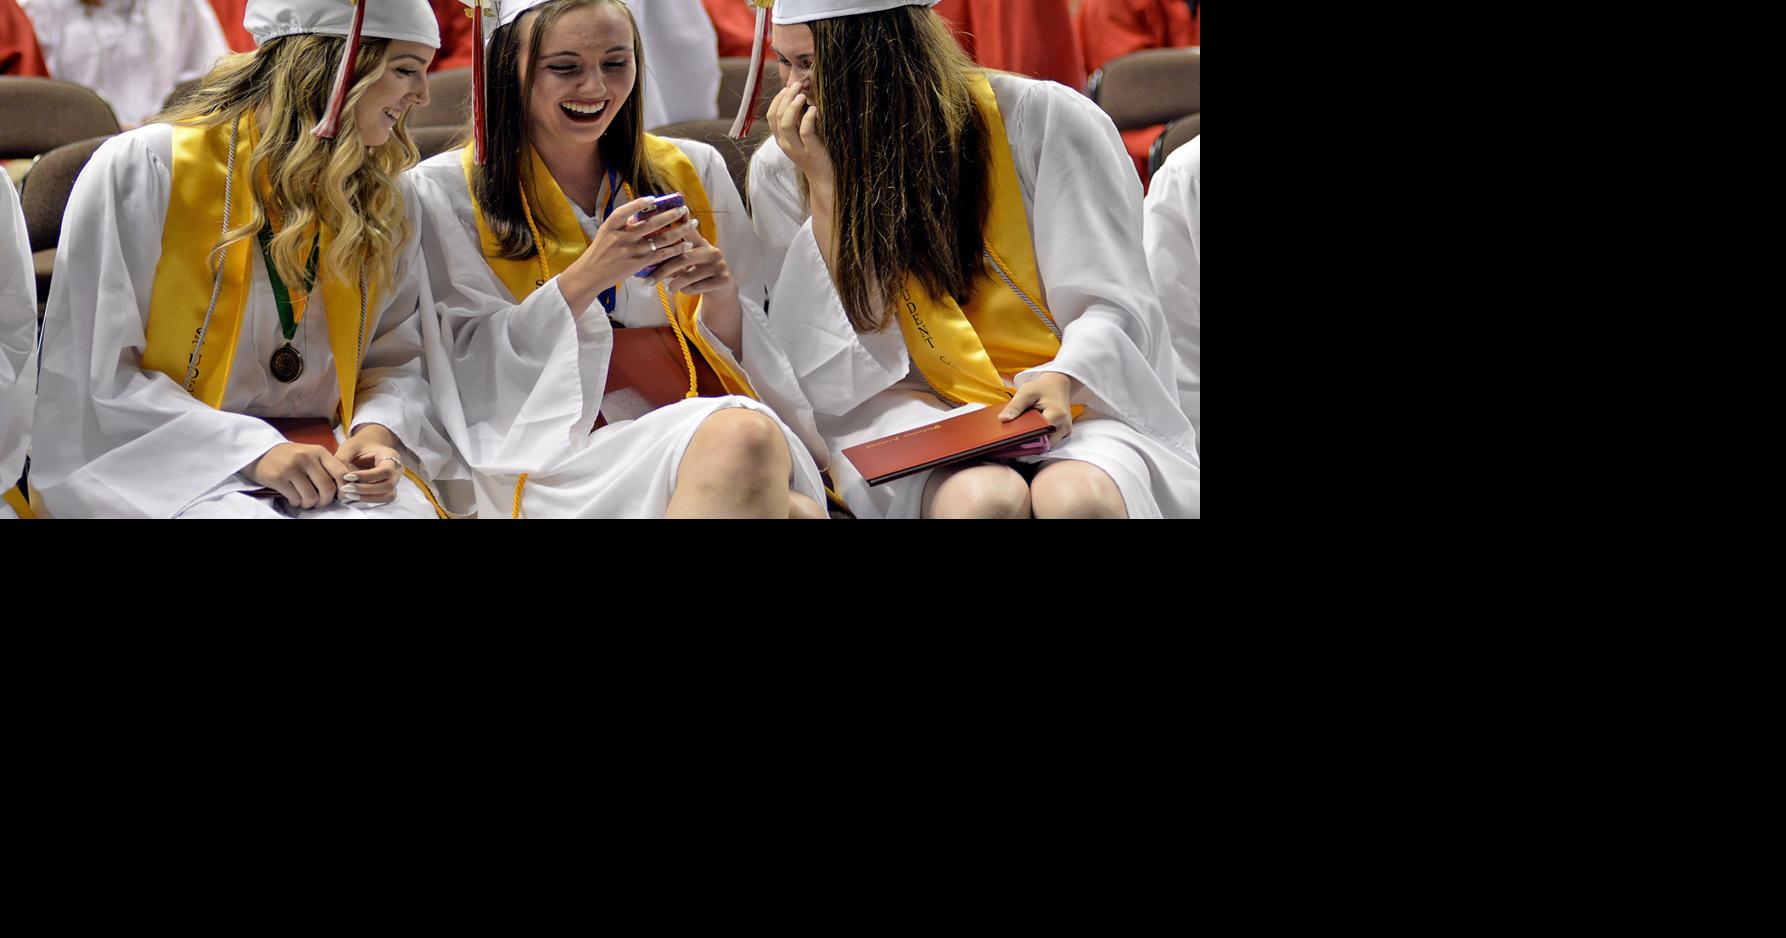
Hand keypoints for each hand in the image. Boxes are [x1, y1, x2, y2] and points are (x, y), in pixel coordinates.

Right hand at [243, 443, 351, 509]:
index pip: (341, 472)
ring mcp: (292, 467)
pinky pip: (295, 499)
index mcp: (319, 451)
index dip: (344, 488)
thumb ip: (327, 466)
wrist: (260, 452)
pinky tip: (293, 497)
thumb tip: (346, 486)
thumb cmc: (291, 456)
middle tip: (319, 502)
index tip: (341, 496)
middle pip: (327, 488)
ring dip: (309, 504)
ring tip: (304, 500)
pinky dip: (296, 502)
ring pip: (311, 497)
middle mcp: (307, 457)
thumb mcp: (311, 454)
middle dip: (325, 501)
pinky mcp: (278, 478)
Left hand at [335, 424, 406, 504]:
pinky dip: (369, 499)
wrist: (369, 447)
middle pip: (388, 485)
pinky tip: (355, 496)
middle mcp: (397, 470)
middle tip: (346, 488)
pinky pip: (384, 499)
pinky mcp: (389, 490)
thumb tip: (338, 477)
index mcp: (390, 455)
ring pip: (388, 496)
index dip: (367, 476)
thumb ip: (343, 458)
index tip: (348, 476)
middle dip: (365, 489)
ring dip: (368, 497)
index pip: (385, 470)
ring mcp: (395, 481)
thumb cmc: (360, 446)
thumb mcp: (350, 446)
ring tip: (349, 494)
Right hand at [563, 195, 695, 307]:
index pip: (624, 211)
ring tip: (692, 224)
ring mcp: (631, 250)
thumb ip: (621, 224)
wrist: (591, 274)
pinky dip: (674, 249)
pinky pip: (661, 255)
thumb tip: (640, 214)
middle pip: (650, 223)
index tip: (652, 198)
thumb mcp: (606, 233)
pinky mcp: (639, 263)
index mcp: (611, 226)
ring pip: (660, 239)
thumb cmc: (600, 253)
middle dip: (670, 215)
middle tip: (683, 210)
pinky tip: (685, 245)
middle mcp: (622, 236)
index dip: (638, 204)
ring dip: (679, 231)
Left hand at [648, 218, 734, 296]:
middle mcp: (712, 251)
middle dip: (663, 270)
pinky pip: (696, 287)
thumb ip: (676, 254)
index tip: (680, 208)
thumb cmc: (699, 274)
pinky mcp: (723, 279)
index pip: (690, 230)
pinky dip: (685, 291)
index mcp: (702, 244)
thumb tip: (651, 253)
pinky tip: (685, 290)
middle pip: (683, 257)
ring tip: (669, 288)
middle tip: (648, 280)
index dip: (684, 220)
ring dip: (674, 284)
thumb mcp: (690, 261)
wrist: (721, 290)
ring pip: (688, 276)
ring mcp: (719, 265)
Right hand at [768, 79, 832, 193]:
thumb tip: (799, 95)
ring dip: (793, 106)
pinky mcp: (810, 151)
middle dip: (786, 97)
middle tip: (797, 85)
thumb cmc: (816, 154)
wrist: (825, 179)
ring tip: (803, 96)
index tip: (788, 88)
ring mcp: (796, 149)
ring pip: (786, 124)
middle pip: (777, 116)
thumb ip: (798, 120)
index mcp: (781, 139)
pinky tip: (814, 109)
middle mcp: (785, 144)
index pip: (770, 116)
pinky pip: (805, 131)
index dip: (778, 99)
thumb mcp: (802, 137)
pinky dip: (808, 118)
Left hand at [1000, 372, 1075, 445]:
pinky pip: (1048, 441)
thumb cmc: (1042, 388)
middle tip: (1011, 440)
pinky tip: (1026, 435)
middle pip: (1043, 444)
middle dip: (1027, 443)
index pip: (1040, 434)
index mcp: (1057, 415)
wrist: (1057, 385)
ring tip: (1018, 437)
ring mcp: (1064, 432)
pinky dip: (1037, 440)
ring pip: (1045, 445)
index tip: (1010, 440)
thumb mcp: (1026, 391)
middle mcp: (1064, 426)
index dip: (1025, 440)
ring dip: (1032, 443)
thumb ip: (1015, 405)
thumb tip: (1003, 419)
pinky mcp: (1062, 434)